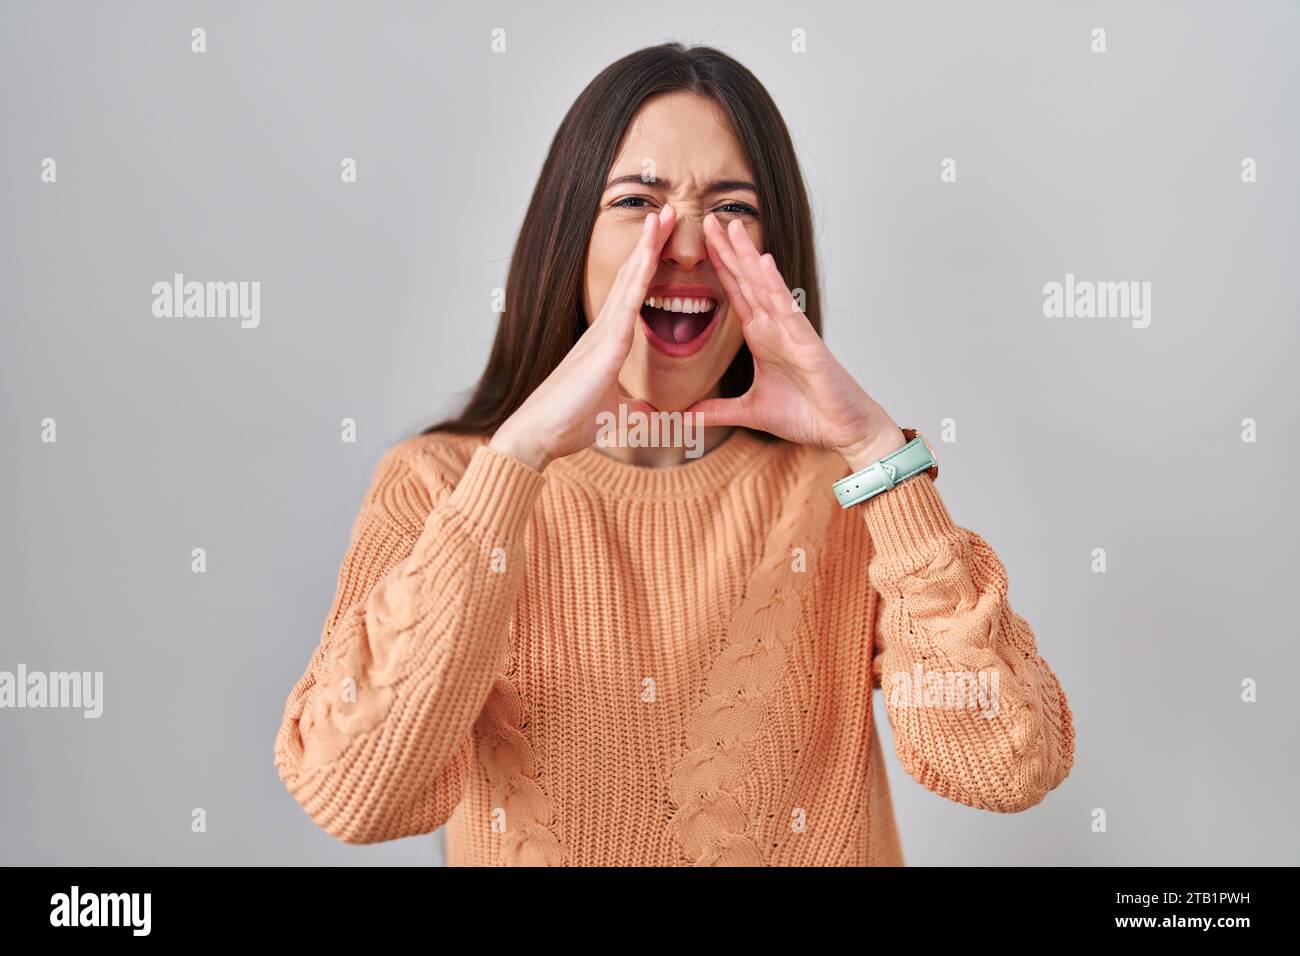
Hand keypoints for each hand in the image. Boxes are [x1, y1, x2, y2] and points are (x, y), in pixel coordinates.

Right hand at [489, 204, 677, 471]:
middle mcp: (604, 331)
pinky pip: (628, 307)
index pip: (634, 295)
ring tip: (664, 215)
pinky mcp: (605, 350)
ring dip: (648, 248)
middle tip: (669, 211)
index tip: (663, 239)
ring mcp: (603, 335)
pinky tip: (651, 255)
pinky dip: (641, 278)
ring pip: (631, 282)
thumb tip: (656, 414)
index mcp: (608, 342)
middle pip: (633, 277)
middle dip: (651, 243)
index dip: (648, 265)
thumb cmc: (569, 424)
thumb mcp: (617, 415)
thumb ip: (638, 410)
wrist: (538, 436)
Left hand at [685, 214, 906, 471]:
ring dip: (746, 255)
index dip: (718, 270)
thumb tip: (687, 416)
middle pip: (745, 281)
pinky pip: (786, 307)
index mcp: (762, 337)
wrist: (841, 430)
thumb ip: (718, 410)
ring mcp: (791, 330)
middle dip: (726, 251)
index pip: (735, 295)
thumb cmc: (807, 415)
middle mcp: (775, 327)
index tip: (699, 244)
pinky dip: (774, 284)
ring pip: (764, 286)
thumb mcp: (751, 412)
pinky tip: (762, 260)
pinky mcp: (806, 341)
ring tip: (731, 225)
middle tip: (707, 218)